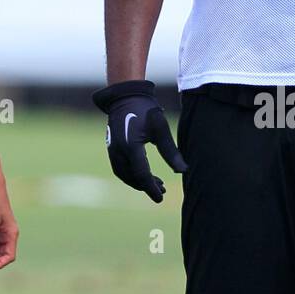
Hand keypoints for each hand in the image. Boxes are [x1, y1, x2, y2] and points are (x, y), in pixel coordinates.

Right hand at [92, 79, 185, 202]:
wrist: (126, 96)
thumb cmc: (146, 110)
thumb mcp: (161, 129)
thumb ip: (171, 152)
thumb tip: (183, 171)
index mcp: (131, 146)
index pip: (142, 174)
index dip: (151, 189)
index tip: (161, 198)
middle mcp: (118, 151)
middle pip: (132, 177)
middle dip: (147, 186)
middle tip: (162, 190)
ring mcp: (112, 150)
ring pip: (124, 175)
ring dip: (139, 182)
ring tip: (156, 183)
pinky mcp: (112, 148)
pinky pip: (120, 168)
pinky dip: (131, 175)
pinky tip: (143, 175)